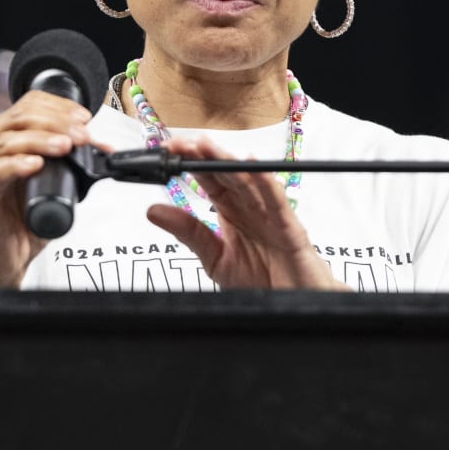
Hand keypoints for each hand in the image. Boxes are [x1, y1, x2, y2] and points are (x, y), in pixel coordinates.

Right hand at [0, 91, 94, 287]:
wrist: (6, 259)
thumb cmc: (22, 221)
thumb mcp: (52, 184)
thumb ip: (69, 162)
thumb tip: (100, 149)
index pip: (26, 105)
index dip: (57, 107)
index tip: (84, 118)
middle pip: (17, 119)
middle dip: (55, 123)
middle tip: (81, 135)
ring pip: (5, 141)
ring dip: (40, 140)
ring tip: (65, 146)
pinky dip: (16, 165)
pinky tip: (36, 164)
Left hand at [143, 135, 345, 290]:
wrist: (294, 306)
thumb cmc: (261, 283)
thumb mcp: (215, 258)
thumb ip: (188, 233)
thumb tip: (154, 210)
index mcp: (231, 212)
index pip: (208, 180)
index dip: (189, 162)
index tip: (167, 150)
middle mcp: (250, 208)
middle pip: (225, 174)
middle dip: (204, 156)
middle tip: (181, 143)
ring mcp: (271, 215)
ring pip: (248, 182)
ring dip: (227, 162)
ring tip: (206, 146)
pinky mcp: (290, 229)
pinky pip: (277, 202)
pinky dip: (266, 184)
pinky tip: (252, 167)